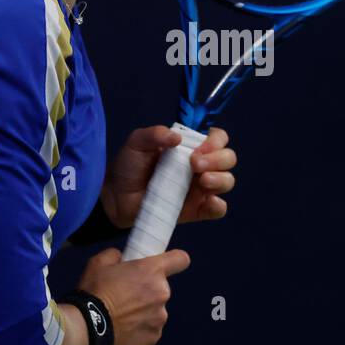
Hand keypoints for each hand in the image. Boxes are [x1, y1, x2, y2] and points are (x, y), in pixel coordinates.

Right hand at [76, 246, 190, 344]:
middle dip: (146, 290)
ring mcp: (160, 317)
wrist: (87, 328)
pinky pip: (150, 329)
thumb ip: (116, 255)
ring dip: (143, 311)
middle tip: (124, 296)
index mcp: (152, 271)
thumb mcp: (99, 263)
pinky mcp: (154, 337)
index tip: (163, 266)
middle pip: (161, 288)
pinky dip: (139, 329)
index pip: (181, 259)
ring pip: (155, 310)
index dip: (174, 261)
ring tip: (120, 317)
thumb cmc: (94, 292)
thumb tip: (122, 258)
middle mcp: (162, 293)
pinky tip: (123, 330)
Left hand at [101, 125, 237, 228]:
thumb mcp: (137, 142)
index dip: (215, 141)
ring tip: (202, 181)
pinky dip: (218, 205)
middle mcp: (200, 165)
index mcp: (191, 146)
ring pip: (227, 181)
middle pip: (228, 158)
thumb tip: (177, 137)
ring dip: (220, 179)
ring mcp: (200, 189)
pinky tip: (208, 201)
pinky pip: (218, 209)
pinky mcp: (196, 210)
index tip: (199, 147)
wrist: (116, 197)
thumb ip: (154, 134)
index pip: (218, 138)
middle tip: (194, 164)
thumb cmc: (128, 165)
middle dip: (218, 159)